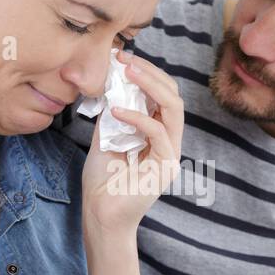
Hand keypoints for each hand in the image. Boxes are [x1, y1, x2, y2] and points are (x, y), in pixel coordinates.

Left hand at [80, 52, 183, 235]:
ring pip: (174, 108)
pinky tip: (117, 110)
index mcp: (158, 134)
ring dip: (150, 85)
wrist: (101, 216)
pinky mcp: (165, 166)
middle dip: (150, 72)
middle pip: (173, 95)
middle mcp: (169, 141)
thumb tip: (109, 85)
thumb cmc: (102, 182)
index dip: (146, 73)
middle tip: (125, 59)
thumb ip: (112, 115)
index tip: (121, 59)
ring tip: (127, 72)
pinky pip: (159, 132)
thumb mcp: (105, 138)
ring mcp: (170, 154)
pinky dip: (139, 117)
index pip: (162, 94)